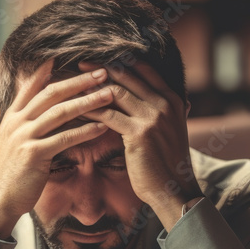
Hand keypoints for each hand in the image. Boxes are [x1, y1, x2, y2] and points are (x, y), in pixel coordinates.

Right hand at [0, 62, 114, 237]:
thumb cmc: (6, 174)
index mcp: (10, 117)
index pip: (31, 86)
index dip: (48, 71)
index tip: (67, 56)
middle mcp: (16, 123)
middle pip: (51, 94)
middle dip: (79, 81)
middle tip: (102, 73)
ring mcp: (24, 137)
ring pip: (61, 112)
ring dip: (88, 101)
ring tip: (109, 94)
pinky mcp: (35, 154)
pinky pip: (65, 138)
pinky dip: (85, 131)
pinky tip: (103, 126)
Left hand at [79, 62, 201, 229]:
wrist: (174, 189)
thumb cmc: (167, 163)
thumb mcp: (172, 129)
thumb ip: (163, 111)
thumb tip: (151, 96)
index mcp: (173, 99)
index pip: (145, 69)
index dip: (122, 62)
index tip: (102, 59)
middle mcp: (165, 104)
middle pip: (128, 76)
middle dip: (102, 69)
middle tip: (80, 64)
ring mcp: (153, 117)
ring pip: (116, 92)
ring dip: (93, 88)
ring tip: (75, 85)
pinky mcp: (138, 133)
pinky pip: (108, 115)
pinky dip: (91, 111)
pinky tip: (76, 110)